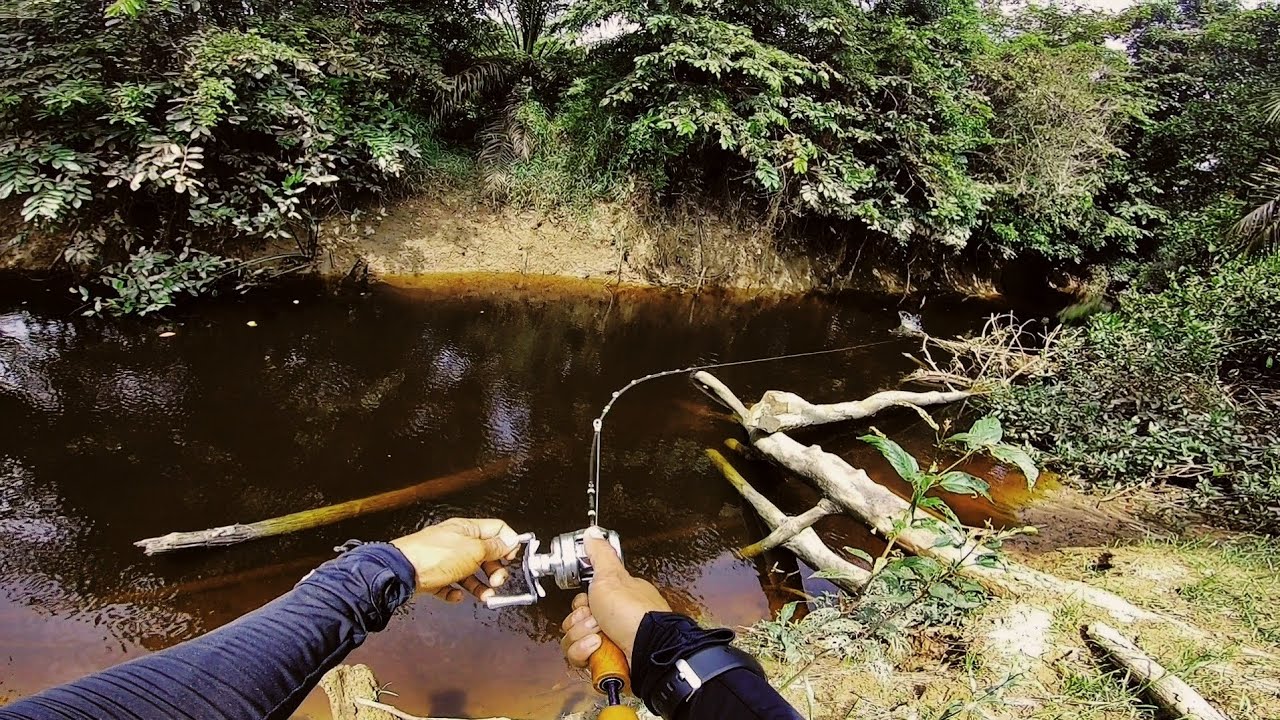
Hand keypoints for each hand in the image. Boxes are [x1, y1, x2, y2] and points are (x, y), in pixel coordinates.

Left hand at [391, 518, 519, 602]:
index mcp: (467, 529)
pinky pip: (451, 586)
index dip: (508, 543)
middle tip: (497, 581)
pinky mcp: (434, 576)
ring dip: (480, 586)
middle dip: (495, 570)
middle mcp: (457, 542)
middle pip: (485, 555)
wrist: (402, 571)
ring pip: (470, 573)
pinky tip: (457, 595)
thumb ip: (494, 547)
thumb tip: (509, 542)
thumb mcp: (474, 550)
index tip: (512, 558)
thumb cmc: (434, 555)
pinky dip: (456, 592)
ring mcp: (444, 559)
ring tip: (484, 596)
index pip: (497, 529)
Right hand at [560, 527, 670, 664]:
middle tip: (597, 620)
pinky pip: (579, 661)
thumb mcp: (612, 574)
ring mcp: (608, 644)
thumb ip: (599, 554)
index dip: (580, 605)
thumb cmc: (635, 612)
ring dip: (583, 638)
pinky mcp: (604, 664)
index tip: (589, 603)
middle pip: (574, 623)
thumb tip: (592, 533)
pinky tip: (599, 650)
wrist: (647, 648)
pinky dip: (586, 655)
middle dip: (580, 623)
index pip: (580, 603)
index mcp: (615, 600)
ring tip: (600, 636)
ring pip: (573, 642)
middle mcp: (611, 622)